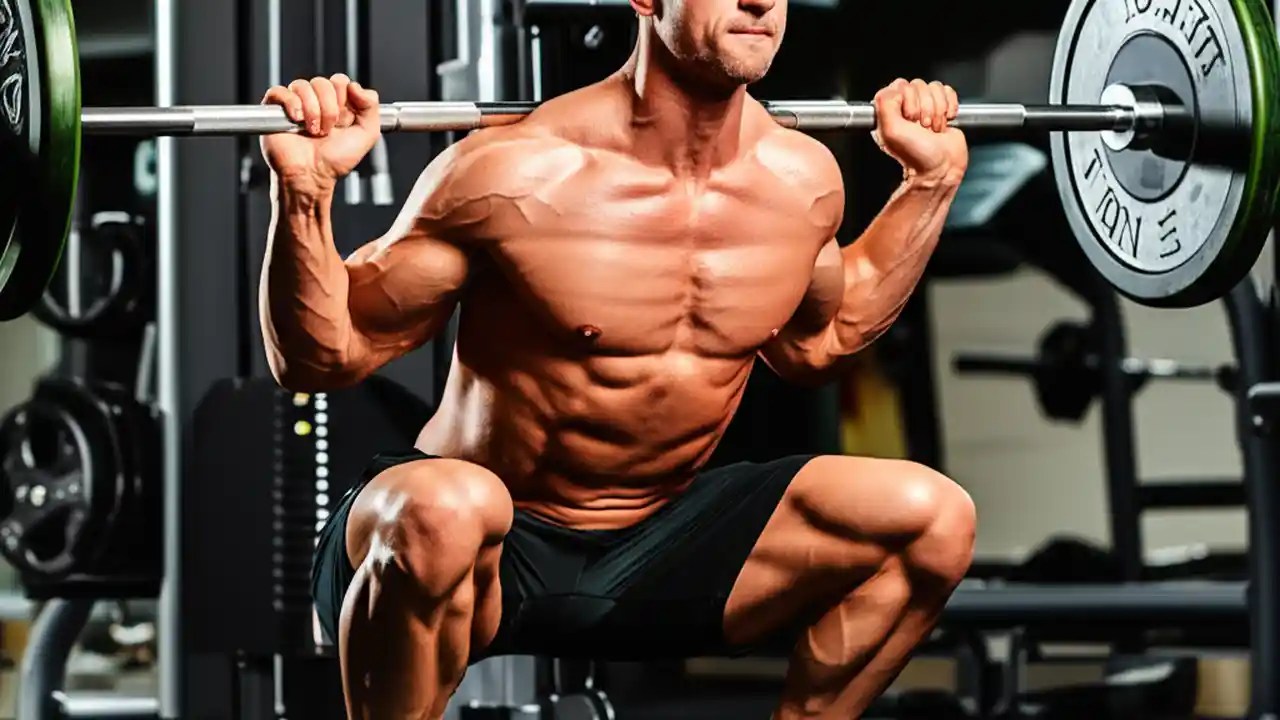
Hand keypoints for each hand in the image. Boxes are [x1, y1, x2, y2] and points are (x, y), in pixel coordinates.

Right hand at [259, 74, 380, 191]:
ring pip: (302, 85)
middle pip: (322, 82)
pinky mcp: (275, 110)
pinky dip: (291, 103)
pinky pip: (280, 91)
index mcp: (337, 104)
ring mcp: (296, 104)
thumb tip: (356, 86)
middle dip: (329, 108)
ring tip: (313, 131)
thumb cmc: (335, 161)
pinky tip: (297, 120)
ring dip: (312, 110)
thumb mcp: (367, 135)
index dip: (344, 96)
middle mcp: (316, 102)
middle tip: (328, 129)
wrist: (312, 176)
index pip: (340, 81)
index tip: (344, 118)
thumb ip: (371, 107)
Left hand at [872, 78, 967, 182]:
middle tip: (923, 127)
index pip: (900, 86)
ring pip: (934, 88)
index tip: (911, 120)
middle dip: (925, 108)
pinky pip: (947, 92)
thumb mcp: (890, 131)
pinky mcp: (942, 107)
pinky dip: (950, 106)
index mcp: (889, 111)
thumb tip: (895, 90)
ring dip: (938, 110)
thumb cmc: (917, 156)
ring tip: (932, 128)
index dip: (910, 102)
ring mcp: (925, 107)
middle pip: (919, 85)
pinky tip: (944, 122)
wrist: (942, 168)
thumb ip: (884, 104)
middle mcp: (905, 107)